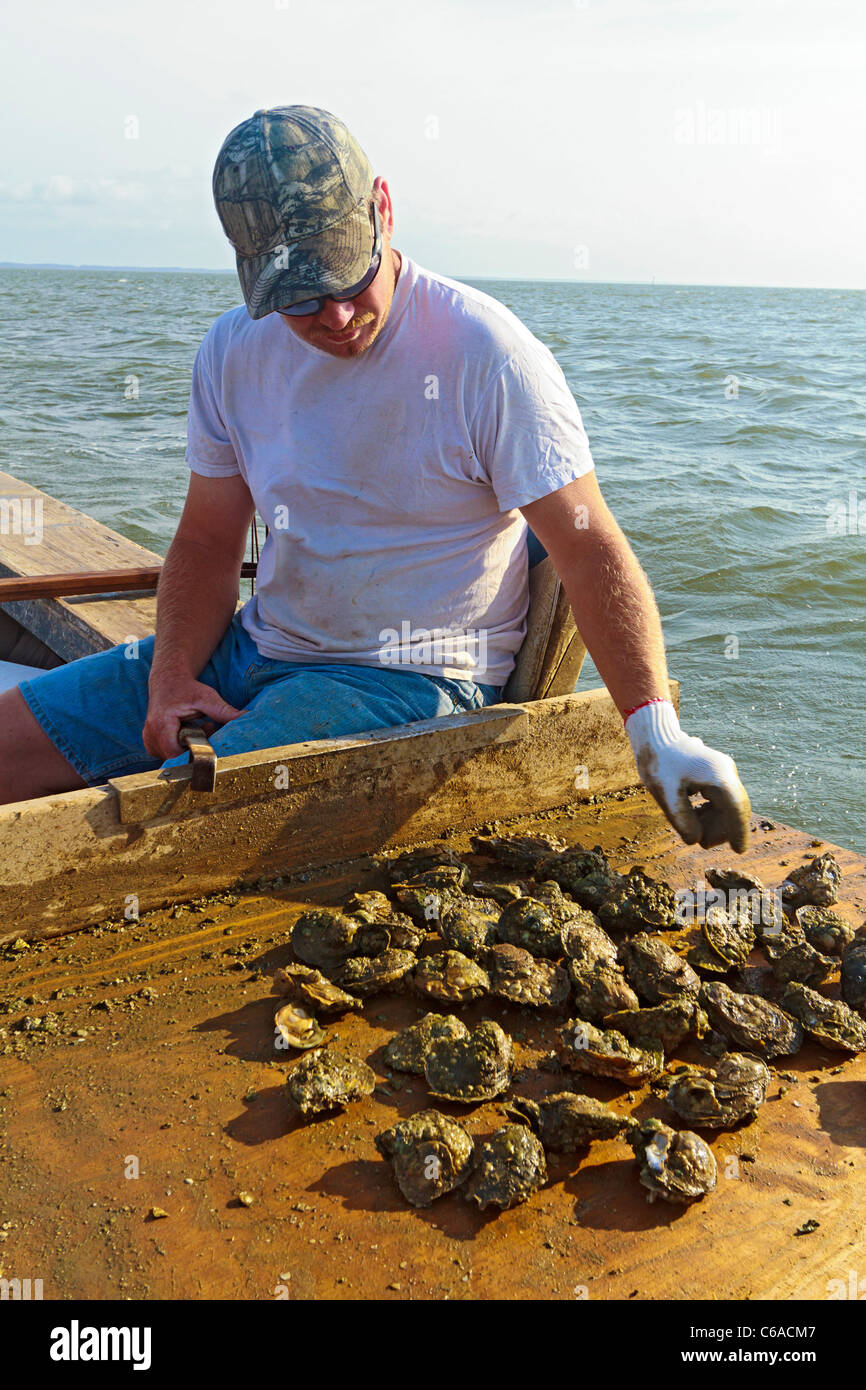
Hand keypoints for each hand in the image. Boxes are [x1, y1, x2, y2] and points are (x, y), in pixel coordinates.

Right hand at [143, 676, 244, 759]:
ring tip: (197, 730)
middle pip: (173, 757)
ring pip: (170, 757)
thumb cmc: (187, 688)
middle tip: (206, 731)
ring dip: (186, 749)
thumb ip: (225, 711)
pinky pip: (165, 754)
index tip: (209, 747)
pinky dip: (178, 748)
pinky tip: (187, 734)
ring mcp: (149, 738)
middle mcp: (151, 734)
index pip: (175, 753)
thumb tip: (247, 717)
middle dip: (193, 750)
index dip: (192, 755)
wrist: (168, 680)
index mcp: (162, 724)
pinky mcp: (150, 741)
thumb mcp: (207, 698)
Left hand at [624, 699, 750, 852]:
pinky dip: (713, 813)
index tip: (740, 851)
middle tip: (701, 842)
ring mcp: (724, 772)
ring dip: (716, 822)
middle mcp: (726, 772)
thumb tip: (696, 840)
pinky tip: (696, 815)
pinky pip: (723, 800)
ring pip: (730, 806)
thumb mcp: (665, 793)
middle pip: (735, 809)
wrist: (656, 738)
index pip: (736, 808)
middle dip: (722, 830)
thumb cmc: (659, 763)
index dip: (738, 831)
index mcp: (718, 775)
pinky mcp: (719, 775)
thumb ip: (681, 818)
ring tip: (693, 825)